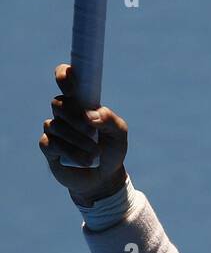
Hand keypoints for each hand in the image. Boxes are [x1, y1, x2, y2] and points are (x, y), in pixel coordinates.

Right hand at [39, 63, 128, 202]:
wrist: (104, 178)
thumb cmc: (111, 149)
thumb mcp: (119, 134)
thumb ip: (109, 120)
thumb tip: (90, 115)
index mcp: (82, 101)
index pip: (66, 78)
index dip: (64, 75)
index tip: (69, 80)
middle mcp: (65, 111)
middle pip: (59, 103)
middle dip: (76, 118)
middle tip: (92, 132)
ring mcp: (55, 128)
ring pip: (56, 125)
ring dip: (78, 140)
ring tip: (94, 154)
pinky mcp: (48, 146)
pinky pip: (51, 143)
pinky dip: (71, 152)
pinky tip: (85, 161)